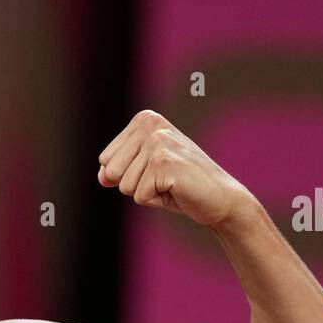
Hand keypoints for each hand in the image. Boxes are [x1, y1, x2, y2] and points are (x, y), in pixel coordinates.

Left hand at [97, 110, 251, 225]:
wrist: (221, 198)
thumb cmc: (180, 185)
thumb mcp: (144, 172)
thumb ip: (118, 170)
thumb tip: (102, 176)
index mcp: (145, 119)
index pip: (105, 160)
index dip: (128, 175)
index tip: (155, 171)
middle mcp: (151, 125)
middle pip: (111, 172)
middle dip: (134, 185)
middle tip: (163, 180)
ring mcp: (159, 143)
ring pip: (125, 186)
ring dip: (147, 193)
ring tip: (171, 185)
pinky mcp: (165, 164)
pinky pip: (140, 197)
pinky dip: (157, 202)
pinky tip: (177, 191)